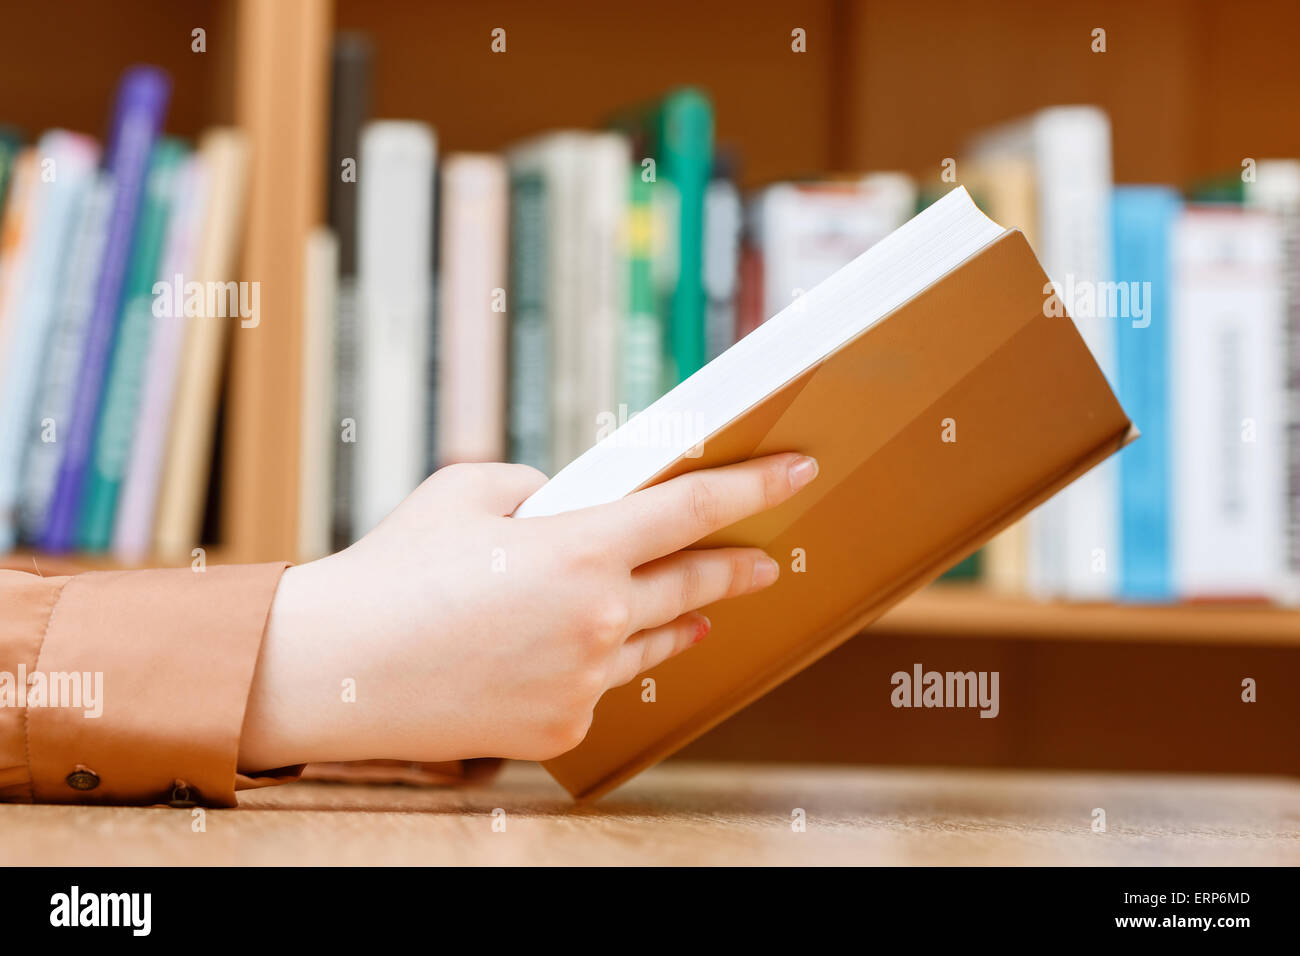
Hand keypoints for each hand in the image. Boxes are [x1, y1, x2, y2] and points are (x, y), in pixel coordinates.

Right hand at [238, 452, 818, 769]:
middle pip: (695, 582)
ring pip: (659, 640)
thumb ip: (542, 489)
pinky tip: (614, 649)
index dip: (754, 483)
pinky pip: (606, 684)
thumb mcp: (469, 492)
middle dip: (738, 565)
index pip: (693, 506)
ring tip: (707, 603)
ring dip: (686, 616)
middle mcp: (598, 619)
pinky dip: (611, 660)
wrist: (334, 670)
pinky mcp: (562, 725)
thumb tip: (574, 505)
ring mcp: (584, 680)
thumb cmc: (395, 569)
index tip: (797, 471)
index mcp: (581, 547)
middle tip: (765, 557)